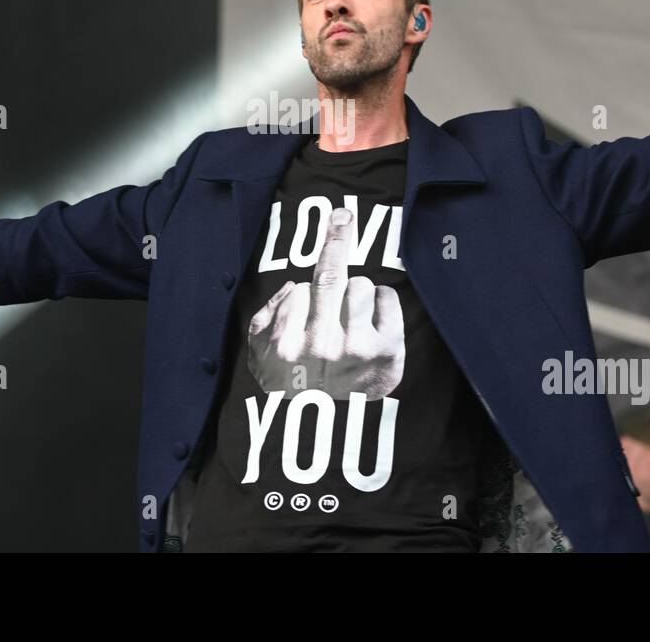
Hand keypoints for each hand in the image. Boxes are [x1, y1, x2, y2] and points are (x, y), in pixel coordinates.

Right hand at [247, 207, 404, 399]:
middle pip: (333, 277)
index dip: (322, 250)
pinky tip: (373, 323)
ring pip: (359, 285)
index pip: (303, 288)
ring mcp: (356, 349)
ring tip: (351, 318)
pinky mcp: (388, 351)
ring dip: (355, 295)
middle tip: (343, 216)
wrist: (334, 434)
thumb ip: (265, 319)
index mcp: (286, 345)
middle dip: (338, 239)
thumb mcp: (261, 358)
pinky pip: (386, 298)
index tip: (336, 216)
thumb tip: (292, 288)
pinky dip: (382, 303)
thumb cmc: (296, 386)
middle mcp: (320, 346)